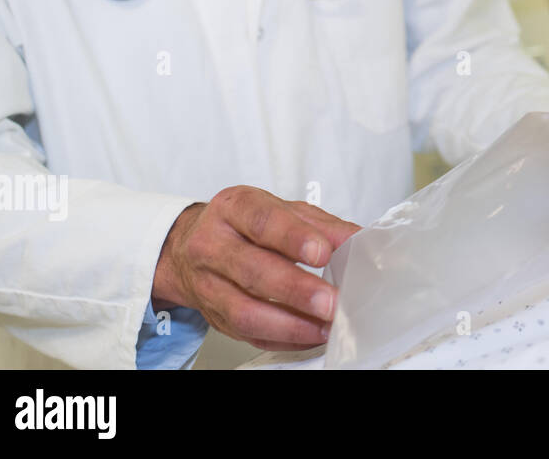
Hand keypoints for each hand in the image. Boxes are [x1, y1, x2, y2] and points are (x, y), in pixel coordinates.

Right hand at [151, 186, 360, 350]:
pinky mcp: (214, 316)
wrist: (190, 246)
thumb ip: (321, 225)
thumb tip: (358, 240)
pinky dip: (284, 339)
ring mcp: (208, 284)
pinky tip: (310, 335)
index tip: (322, 253)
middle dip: (297, 290)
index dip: (293, 238)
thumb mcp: (281, 209)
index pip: (262, 221)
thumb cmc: (244, 225)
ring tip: (325, 325)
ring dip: (291, 324)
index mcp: (234, 208)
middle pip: (253, 271)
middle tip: (331, 301)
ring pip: (244, 311)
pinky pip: (247, 335)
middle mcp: (213, 245)